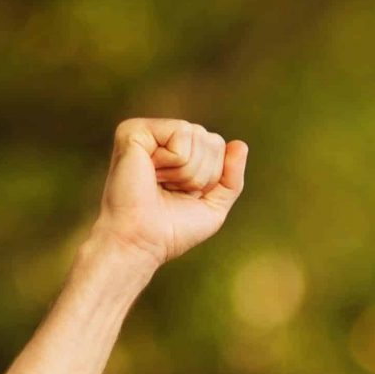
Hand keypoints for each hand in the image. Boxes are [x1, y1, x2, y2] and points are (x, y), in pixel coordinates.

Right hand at [94, 117, 247, 266]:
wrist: (142, 242)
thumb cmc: (171, 230)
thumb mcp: (213, 206)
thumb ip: (231, 178)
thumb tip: (240, 144)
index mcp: (176, 153)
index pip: (218, 146)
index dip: (211, 177)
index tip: (183, 195)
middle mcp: (160, 139)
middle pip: (211, 139)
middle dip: (200, 174)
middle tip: (170, 191)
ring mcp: (146, 132)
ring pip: (198, 135)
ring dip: (187, 170)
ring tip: (160, 184)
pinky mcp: (134, 131)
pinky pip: (181, 132)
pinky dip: (175, 160)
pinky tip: (152, 172)